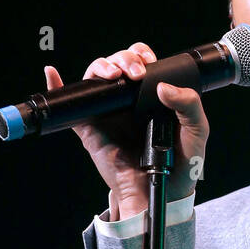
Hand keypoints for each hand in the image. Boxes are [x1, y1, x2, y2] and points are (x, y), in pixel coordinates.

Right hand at [45, 43, 209, 217]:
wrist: (161, 194)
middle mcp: (128, 102)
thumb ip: (190, 105)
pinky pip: (72, 107)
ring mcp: (108, 114)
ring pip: (96, 78)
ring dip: (101, 66)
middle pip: (117, 64)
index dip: (141, 54)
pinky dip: (59, 87)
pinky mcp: (90, 130)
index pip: (140, 63)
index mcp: (151, 97)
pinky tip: (53, 73)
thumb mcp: (197, 131)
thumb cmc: (180, 166)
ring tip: (113, 74)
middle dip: (124, 58)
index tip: (148, 61)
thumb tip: (162, 87)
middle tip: (135, 73)